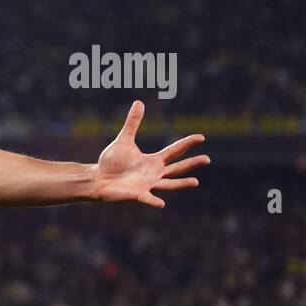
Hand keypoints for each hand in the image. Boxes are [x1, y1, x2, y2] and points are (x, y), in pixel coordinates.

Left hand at [93, 100, 208, 207]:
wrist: (98, 179)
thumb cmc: (111, 162)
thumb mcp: (124, 140)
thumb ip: (132, 123)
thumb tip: (139, 102)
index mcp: (153, 161)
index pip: (174, 151)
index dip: (187, 144)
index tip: (201, 137)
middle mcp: (154, 173)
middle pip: (177, 168)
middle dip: (191, 164)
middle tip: (207, 159)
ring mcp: (147, 185)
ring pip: (168, 185)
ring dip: (181, 184)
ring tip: (196, 182)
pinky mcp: (136, 194)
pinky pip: (147, 198)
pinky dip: (154, 200)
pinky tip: (162, 203)